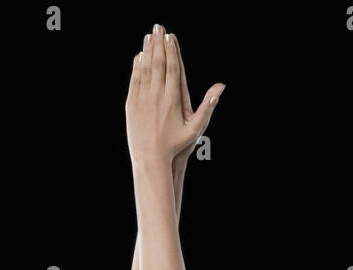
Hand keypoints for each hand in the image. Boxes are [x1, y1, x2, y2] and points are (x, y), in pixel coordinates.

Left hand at [125, 23, 223, 167]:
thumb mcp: (195, 129)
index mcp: (172, 99)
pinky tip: (139, 57)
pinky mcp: (131, 104)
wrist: (150, 159)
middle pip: (157, 63)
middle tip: (158, 28)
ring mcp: (142, 98)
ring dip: (147, 51)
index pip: (172, 68)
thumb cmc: (176, 146)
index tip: (170, 37)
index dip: (171, 50)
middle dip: (158, 44)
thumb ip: (208, 106)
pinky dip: (137, 66)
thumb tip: (221, 88)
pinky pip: (135, 80)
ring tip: (149, 37)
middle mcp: (156, 95)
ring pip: (144, 69)